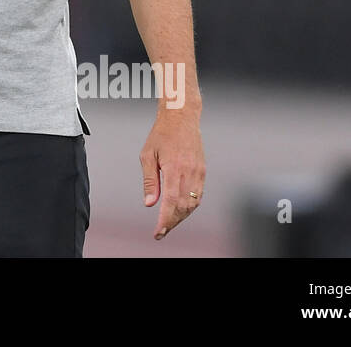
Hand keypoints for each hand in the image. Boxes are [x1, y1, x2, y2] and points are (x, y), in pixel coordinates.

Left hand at [140, 107, 204, 239]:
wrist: (181, 118)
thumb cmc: (161, 135)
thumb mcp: (147, 155)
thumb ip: (150, 181)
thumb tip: (150, 204)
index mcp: (175, 168)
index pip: (171, 202)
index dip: (165, 220)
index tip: (158, 232)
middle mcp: (190, 172)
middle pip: (183, 207)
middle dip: (172, 222)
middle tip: (161, 231)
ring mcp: (199, 172)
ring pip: (193, 203)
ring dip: (182, 216)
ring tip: (169, 223)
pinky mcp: (203, 171)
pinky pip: (198, 195)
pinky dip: (190, 206)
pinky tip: (180, 210)